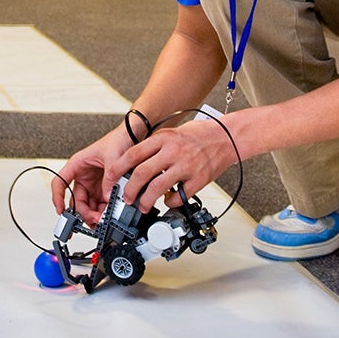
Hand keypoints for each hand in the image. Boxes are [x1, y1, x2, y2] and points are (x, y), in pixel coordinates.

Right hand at [52, 127, 134, 223]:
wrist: (133, 136)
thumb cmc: (118, 139)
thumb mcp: (112, 158)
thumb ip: (109, 179)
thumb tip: (107, 197)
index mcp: (77, 164)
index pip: (60, 182)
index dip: (57, 197)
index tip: (60, 210)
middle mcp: (83, 175)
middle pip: (76, 199)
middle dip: (83, 212)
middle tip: (94, 219)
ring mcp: (93, 183)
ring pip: (88, 204)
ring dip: (94, 214)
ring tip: (102, 220)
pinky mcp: (103, 188)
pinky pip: (100, 203)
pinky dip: (103, 211)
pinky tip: (108, 215)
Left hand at [105, 119, 236, 212]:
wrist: (228, 137)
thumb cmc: (201, 134)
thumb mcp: (173, 132)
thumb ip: (155, 146)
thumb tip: (137, 163)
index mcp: (164, 138)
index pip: (133, 154)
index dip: (118, 168)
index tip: (110, 178)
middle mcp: (173, 151)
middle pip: (142, 174)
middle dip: (129, 190)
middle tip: (126, 197)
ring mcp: (185, 166)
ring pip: (157, 188)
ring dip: (145, 200)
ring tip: (142, 205)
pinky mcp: (198, 180)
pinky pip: (178, 196)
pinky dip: (170, 202)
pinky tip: (168, 201)